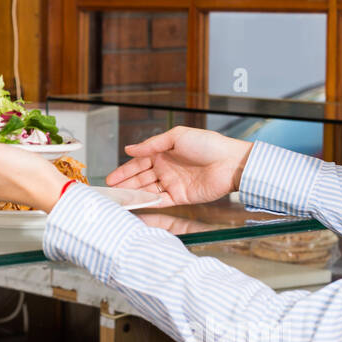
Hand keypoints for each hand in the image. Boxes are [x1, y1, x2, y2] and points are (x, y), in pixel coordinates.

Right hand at [107, 126, 251, 205]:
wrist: (230, 163)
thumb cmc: (208, 144)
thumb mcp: (177, 137)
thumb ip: (151, 144)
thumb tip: (129, 149)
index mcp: (164, 153)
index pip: (139, 163)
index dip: (124, 170)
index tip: (111, 178)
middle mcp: (166, 168)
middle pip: (140, 178)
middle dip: (125, 184)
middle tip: (110, 191)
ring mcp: (173, 183)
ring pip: (148, 190)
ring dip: (133, 194)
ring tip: (118, 199)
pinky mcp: (181, 197)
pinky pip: (160, 201)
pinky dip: (148, 203)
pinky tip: (136, 204)